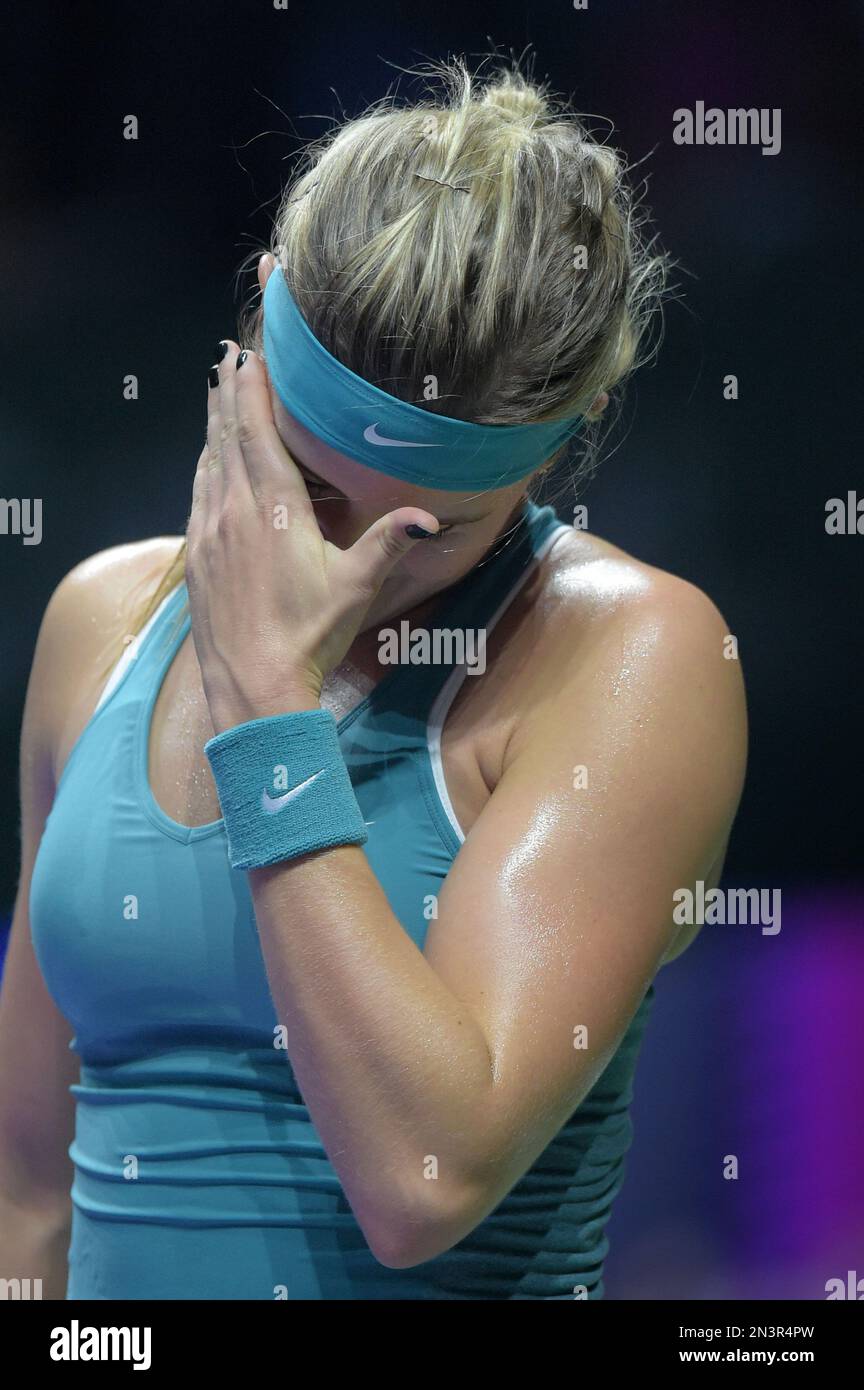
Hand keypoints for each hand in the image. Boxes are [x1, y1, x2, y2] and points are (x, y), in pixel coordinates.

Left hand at [185, 341, 439, 732]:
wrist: (252, 686)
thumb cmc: (309, 635)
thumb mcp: (356, 586)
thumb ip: (388, 542)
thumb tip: (429, 516)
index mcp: (273, 509)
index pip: (258, 433)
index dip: (252, 390)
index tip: (249, 355)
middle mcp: (233, 511)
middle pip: (226, 437)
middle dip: (227, 394)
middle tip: (226, 358)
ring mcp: (208, 534)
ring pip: (207, 464)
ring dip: (213, 426)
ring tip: (216, 396)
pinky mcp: (195, 559)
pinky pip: (197, 496)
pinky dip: (204, 467)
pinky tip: (208, 464)